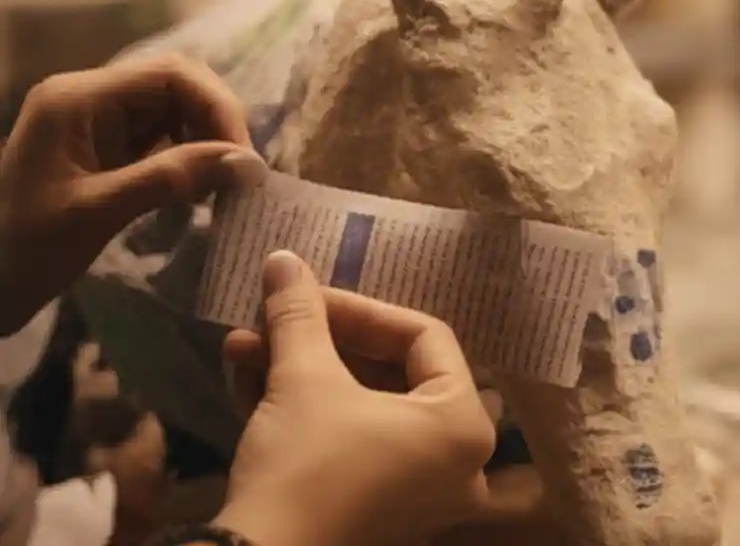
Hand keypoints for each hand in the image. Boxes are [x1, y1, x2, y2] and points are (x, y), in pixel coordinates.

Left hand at [0, 55, 264, 333]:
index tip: (244, 159)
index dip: (218, 108)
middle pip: (178, 86)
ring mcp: (96, 124)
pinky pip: (162, 140)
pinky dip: (190, 161)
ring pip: (175, 113)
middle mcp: (89, 98)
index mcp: (78, 98)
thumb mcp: (98, 212)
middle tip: (241, 174)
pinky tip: (198, 194)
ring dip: (208, 144)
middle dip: (217, 124)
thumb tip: (248, 161)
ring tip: (224, 188)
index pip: (172, 73)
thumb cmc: (24, 249)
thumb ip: (171, 178)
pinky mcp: (104, 150)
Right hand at [216, 251, 494, 545]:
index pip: (423, 336)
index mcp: (464, 424)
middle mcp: (458, 462)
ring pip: (361, 407)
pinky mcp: (378, 514)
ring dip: (300, 370)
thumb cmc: (304, 468)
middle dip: (320, 339)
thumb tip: (284, 258)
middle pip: (392, 372)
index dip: (359, 306)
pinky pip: (351, 444)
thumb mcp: (302, 379)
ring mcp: (420, 494)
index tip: (305, 293)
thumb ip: (301, 313)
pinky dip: (306, 412)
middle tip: (272, 315)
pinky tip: (246, 380)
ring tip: (241, 345)